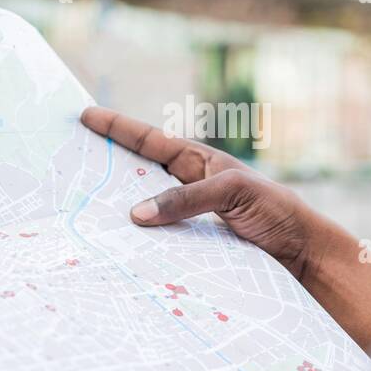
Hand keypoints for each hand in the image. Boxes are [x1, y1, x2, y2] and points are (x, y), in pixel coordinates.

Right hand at [81, 105, 326, 278]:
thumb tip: (136, 213)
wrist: (303, 255)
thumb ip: (186, 199)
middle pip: (137, 176)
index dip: (118, 128)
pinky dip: (136, 245)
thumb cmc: (276, 212)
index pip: (151, 141)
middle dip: (105, 169)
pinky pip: (156, 243)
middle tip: (67, 165)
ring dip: (116, 213)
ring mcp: (187, 219)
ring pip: (143, 212)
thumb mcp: (233, 194)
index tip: (86, 115)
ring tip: (79, 212)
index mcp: (199, 163)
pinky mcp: (190, 249)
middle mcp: (188, 189)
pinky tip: (116, 251)